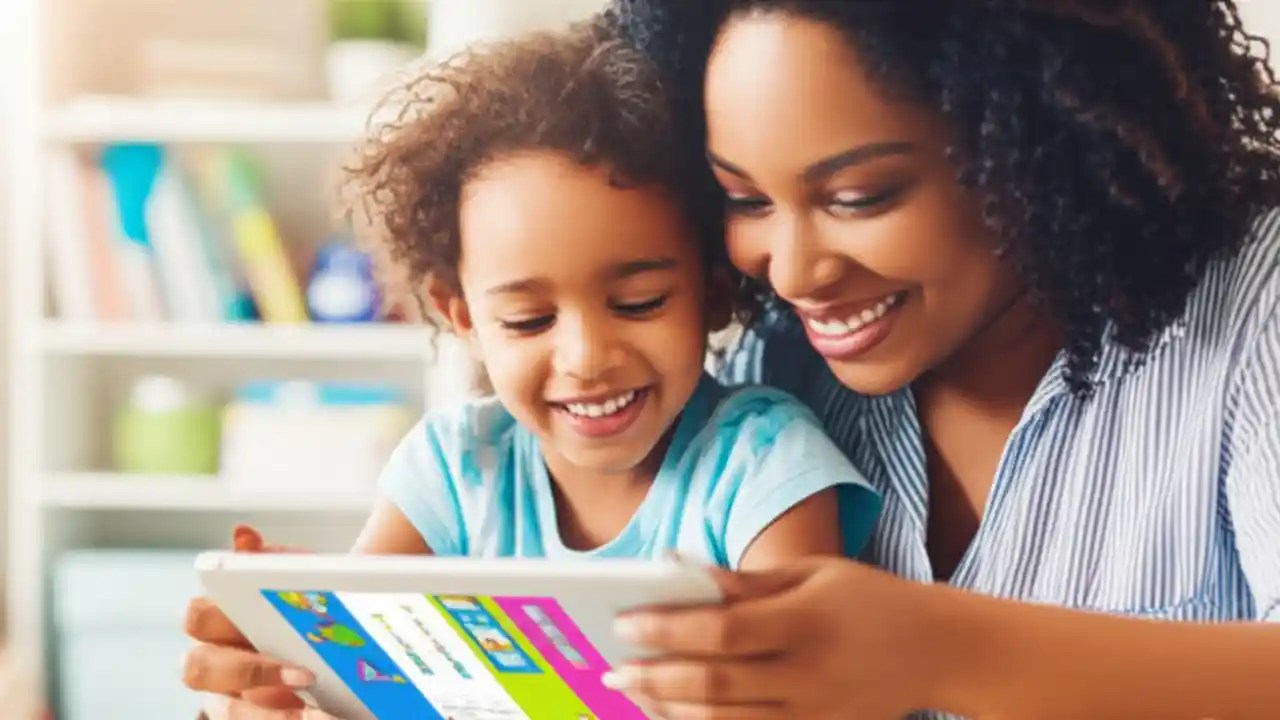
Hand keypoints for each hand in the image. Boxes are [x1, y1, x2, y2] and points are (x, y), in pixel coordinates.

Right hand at [183, 526, 340, 719]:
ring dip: (269, 713)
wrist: (333, 630)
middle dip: (250, 672)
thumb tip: (242, 534)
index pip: (196, 616)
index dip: (222, 621)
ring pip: (228, 710)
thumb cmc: (303, 599)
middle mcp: (210, 660)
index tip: (264, 623)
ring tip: (316, 711)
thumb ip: (267, 558)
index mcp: (215, 619)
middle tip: (304, 674)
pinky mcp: (249, 717)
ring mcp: (226, 695)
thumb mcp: (293, 573)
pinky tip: (321, 717)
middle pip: (198, 669)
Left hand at [603, 558, 942, 719]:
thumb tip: (673, 568)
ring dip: (671, 711)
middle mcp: (811, 675)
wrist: (939, 650)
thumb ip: (743, 580)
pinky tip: (675, 715)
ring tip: (634, 693)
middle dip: (656, 679)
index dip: (667, 630)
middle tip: (613, 671)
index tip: (623, 623)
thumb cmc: (866, 600)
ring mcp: (816, 715)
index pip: (723, 631)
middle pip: (717, 685)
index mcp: (808, 621)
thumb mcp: (812, 573)